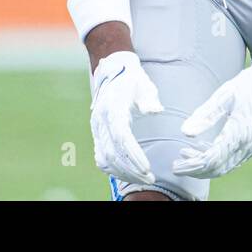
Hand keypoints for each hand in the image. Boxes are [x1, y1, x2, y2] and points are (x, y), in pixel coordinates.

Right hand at [90, 50, 163, 184]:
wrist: (113, 72)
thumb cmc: (133, 80)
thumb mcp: (144, 84)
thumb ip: (149, 98)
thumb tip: (155, 111)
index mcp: (112, 107)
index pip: (121, 137)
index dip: (132, 155)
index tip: (147, 167)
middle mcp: (100, 120)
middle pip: (112, 152)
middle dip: (131, 169)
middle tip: (150, 178)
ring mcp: (96, 128)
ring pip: (104, 159)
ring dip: (123, 173)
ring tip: (142, 179)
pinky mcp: (96, 133)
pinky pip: (100, 157)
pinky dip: (113, 169)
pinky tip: (128, 173)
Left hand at [172, 50, 251, 178]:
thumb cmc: (249, 85)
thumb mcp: (223, 96)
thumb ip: (204, 116)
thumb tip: (185, 133)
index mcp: (239, 132)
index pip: (211, 159)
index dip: (192, 165)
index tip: (176, 165)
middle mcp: (249, 144)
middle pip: (219, 168)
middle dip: (196, 170)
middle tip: (178, 164)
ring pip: (227, 166)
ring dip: (206, 165)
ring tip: (187, 153)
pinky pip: (236, 159)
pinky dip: (219, 159)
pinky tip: (206, 148)